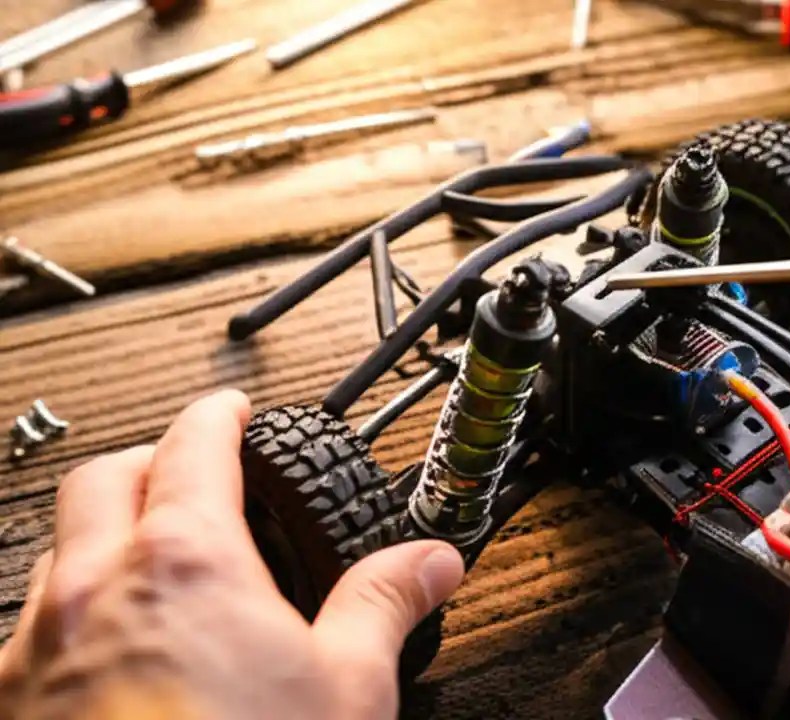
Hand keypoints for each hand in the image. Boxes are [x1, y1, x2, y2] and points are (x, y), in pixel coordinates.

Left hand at [0, 390, 464, 719]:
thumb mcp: (346, 689)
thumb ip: (384, 605)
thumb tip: (428, 562)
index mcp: (184, 564)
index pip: (194, 445)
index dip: (219, 416)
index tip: (232, 411)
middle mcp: (90, 592)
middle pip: (104, 478)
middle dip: (149, 459)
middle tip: (188, 469)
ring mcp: (34, 653)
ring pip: (55, 553)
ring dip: (101, 538)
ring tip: (150, 566)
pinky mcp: (8, 711)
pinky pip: (28, 632)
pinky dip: (69, 616)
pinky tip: (109, 656)